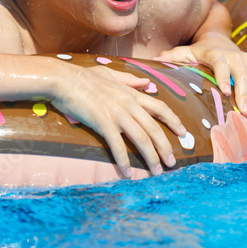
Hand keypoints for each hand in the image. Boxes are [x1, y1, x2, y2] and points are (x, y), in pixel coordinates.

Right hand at [51, 65, 186, 177]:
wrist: (63, 80)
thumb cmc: (83, 77)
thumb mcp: (110, 74)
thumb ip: (129, 80)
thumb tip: (146, 82)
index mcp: (131, 93)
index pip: (160, 107)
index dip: (173, 121)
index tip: (183, 133)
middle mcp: (128, 104)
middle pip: (154, 128)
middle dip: (166, 147)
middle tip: (172, 163)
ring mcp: (117, 113)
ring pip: (141, 138)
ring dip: (151, 157)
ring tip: (157, 172)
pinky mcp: (103, 122)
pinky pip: (117, 145)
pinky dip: (123, 160)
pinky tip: (127, 173)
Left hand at [156, 36, 246, 120]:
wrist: (218, 40)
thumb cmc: (199, 53)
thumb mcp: (185, 52)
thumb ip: (172, 57)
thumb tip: (154, 60)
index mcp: (215, 53)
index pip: (220, 63)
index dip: (224, 76)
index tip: (226, 93)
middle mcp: (235, 55)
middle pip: (242, 74)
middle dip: (245, 95)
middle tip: (246, 115)